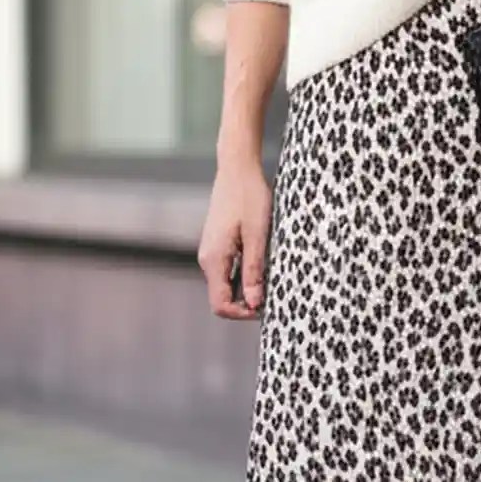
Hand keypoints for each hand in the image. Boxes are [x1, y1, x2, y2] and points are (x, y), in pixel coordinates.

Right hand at [198, 160, 272, 319]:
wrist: (238, 168)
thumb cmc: (250, 196)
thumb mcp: (258, 234)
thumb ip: (254, 270)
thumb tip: (254, 302)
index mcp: (214, 259)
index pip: (220, 305)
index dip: (242, 313)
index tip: (266, 305)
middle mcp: (207, 259)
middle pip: (222, 298)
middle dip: (246, 302)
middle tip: (273, 291)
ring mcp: (211, 251)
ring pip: (226, 284)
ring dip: (246, 288)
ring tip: (270, 275)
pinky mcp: (217, 244)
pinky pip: (228, 270)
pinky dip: (244, 275)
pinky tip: (261, 262)